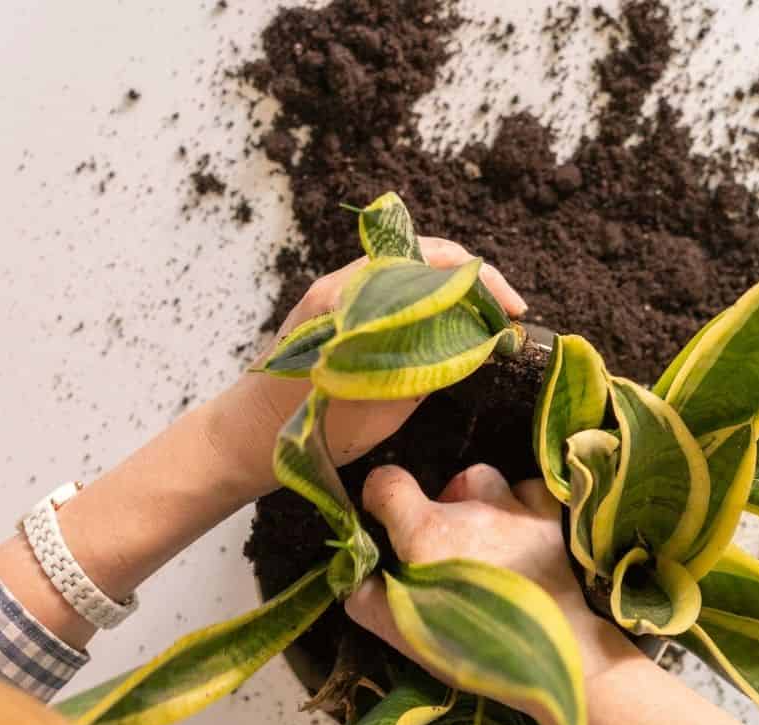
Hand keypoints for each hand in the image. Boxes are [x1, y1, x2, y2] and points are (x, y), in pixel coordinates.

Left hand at [206, 239, 526, 499]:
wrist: (246, 435)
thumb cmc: (310, 429)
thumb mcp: (385, 403)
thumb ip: (431, 362)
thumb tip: (481, 341)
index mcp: (353, 299)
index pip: (434, 266)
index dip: (483, 283)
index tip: (513, 311)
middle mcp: (343, 282)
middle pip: (424, 254)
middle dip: (474, 277)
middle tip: (506, 312)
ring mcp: (336, 288)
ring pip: (409, 265)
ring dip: (452, 283)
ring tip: (484, 314)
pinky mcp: (333, 302)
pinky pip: (390, 282)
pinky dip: (426, 293)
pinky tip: (446, 319)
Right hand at [344, 464, 646, 706]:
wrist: (552, 659)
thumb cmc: (472, 651)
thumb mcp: (402, 635)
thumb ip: (368, 599)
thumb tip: (356, 577)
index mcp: (426, 533)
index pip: (387, 482)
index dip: (381, 496)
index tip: (385, 518)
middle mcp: (470, 511)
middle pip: (444, 487)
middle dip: (438, 512)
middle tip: (445, 553)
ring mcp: (514, 511)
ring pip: (486, 480)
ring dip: (479, 501)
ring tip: (483, 538)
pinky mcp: (550, 521)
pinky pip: (529, 491)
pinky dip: (521, 505)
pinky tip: (519, 532)